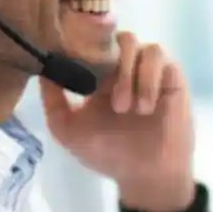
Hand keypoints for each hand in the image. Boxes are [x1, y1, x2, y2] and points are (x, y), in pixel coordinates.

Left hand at [40, 32, 195, 211]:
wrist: (146, 176)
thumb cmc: (108, 153)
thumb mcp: (68, 130)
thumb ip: (52, 101)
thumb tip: (42, 68)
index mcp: (96, 74)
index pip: (86, 42)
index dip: (79, 46)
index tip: (73, 63)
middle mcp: (121, 66)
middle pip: (110, 35)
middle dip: (106, 66)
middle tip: (110, 102)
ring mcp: (146, 68)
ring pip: (135, 43)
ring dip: (128, 74)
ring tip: (127, 108)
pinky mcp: (171, 74)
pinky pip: (159, 57)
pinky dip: (149, 80)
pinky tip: (145, 107)